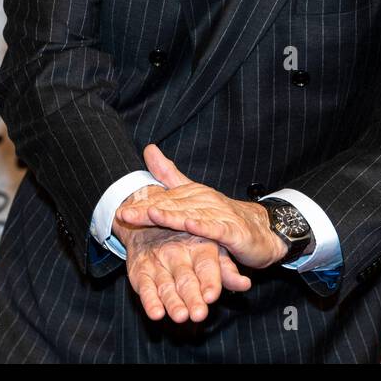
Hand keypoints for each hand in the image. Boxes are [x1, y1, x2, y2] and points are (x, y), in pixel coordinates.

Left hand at [116, 145, 289, 268]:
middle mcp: (204, 202)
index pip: (163, 199)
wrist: (262, 230)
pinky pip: (217, 229)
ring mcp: (219, 216)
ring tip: (151, 214)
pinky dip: (205, 227)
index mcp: (192, 194)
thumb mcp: (194, 194)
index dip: (141, 204)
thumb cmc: (224, 215)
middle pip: (173, 206)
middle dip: (147, 211)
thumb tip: (148, 148)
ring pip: (192, 215)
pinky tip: (191, 225)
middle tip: (125, 214)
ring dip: (172, 216)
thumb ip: (170, 173)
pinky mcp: (234, 232)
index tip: (119, 209)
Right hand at [116, 200, 249, 322]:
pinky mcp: (140, 271)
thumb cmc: (189, 244)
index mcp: (199, 248)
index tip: (212, 296)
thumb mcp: (211, 251)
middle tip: (199, 314)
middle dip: (192, 296)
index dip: (209, 281)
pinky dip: (150, 301)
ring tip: (180, 317)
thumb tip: (245, 285)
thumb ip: (226, 270)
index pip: (206, 266)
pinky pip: (145, 287)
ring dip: (173, 301)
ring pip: (166, 285)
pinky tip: (156, 313)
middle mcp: (178, 253)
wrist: (149, 222)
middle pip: (186, 278)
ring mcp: (158, 262)